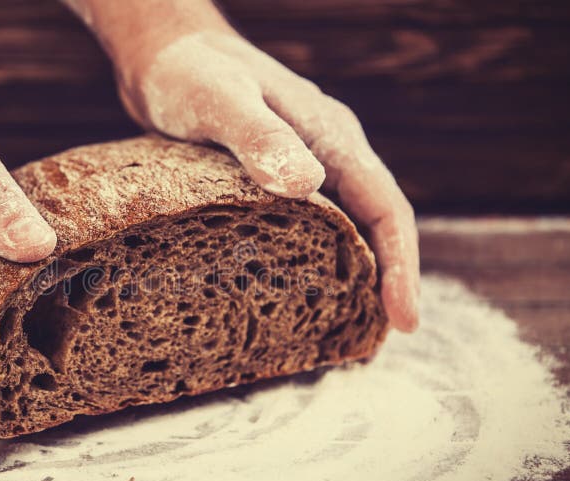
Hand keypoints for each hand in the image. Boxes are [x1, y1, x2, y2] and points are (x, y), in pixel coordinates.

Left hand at [114, 30, 418, 331]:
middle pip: (374, 223)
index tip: (403, 319)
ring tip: (347, 327)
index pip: (384, 206)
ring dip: (353, 274)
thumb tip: (307, 184)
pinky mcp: (276, 174)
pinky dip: (316, 259)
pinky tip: (300, 288)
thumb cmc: (189, 72)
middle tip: (378, 339)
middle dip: (384, 280)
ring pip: (345, 226)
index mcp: (330, 135)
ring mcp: (304, 163)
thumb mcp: (219, 101)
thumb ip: (260, 137)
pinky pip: (311, 222)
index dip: (399, 264)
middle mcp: (327, 151)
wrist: (166, 53)